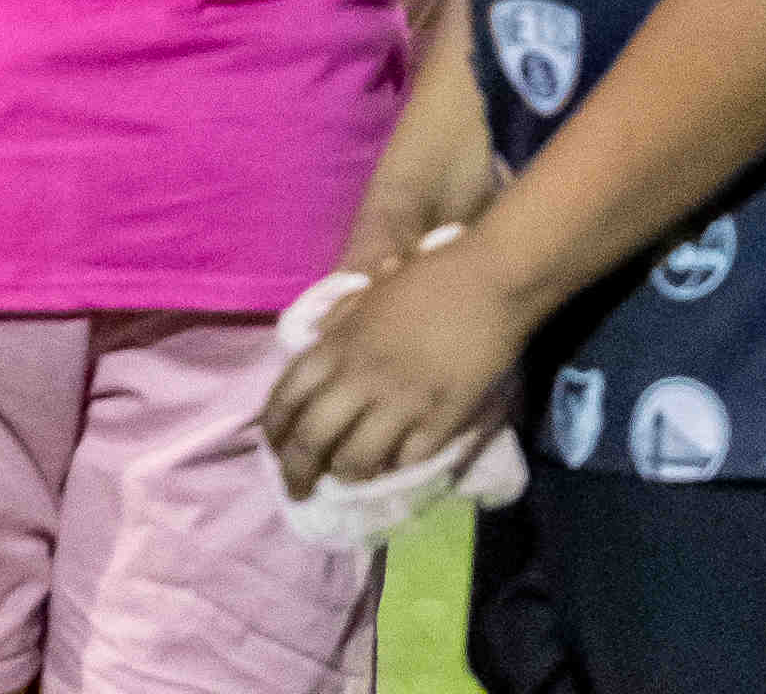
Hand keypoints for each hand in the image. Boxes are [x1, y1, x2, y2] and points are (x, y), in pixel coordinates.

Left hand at [262, 235, 531, 500]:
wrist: (491, 280)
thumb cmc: (431, 275)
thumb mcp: (371, 291)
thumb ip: (341, 323)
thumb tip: (317, 348)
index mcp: (342, 343)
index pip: (287, 396)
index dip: (273, 430)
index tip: (274, 448)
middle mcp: (362, 377)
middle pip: (311, 440)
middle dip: (296, 473)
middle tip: (298, 489)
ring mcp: (400, 403)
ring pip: (354, 462)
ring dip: (346, 473)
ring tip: (348, 476)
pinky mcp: (438, 421)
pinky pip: (405, 461)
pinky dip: (395, 466)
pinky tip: (395, 460)